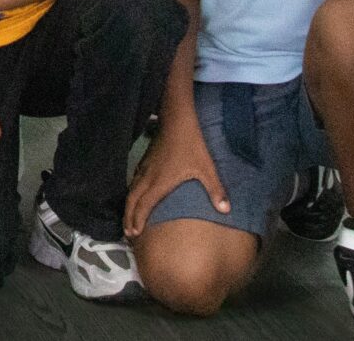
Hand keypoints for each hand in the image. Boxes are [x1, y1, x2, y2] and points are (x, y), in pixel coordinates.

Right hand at [125, 122, 227, 236]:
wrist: (178, 120)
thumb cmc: (192, 145)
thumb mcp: (206, 168)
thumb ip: (215, 190)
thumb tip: (227, 211)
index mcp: (160, 182)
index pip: (144, 205)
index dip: (138, 219)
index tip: (134, 233)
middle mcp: (148, 176)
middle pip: (132, 200)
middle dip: (128, 216)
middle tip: (127, 232)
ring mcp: (145, 167)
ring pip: (131, 189)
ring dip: (128, 205)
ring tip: (128, 217)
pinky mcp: (146, 160)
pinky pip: (134, 180)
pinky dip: (132, 192)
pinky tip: (135, 193)